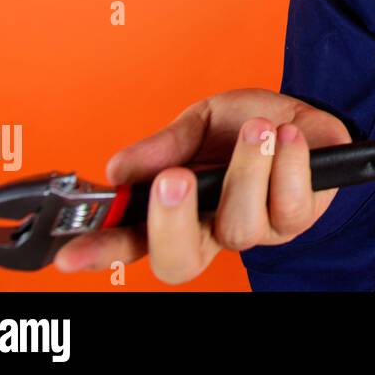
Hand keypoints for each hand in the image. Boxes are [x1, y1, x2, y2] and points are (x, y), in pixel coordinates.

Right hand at [54, 88, 351, 283]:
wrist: (303, 113)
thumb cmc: (247, 123)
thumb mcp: (199, 122)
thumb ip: (164, 146)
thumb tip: (118, 170)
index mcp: (180, 210)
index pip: (132, 241)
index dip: (101, 252)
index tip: (71, 253)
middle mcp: (214, 228)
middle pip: (179, 262)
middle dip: (172, 221)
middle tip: (174, 178)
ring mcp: (257, 229)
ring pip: (239, 227)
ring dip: (246, 170)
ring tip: (256, 131)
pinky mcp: (298, 217)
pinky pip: (289, 203)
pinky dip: (288, 162)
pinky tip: (287, 136)